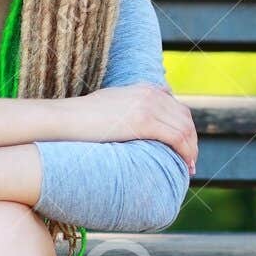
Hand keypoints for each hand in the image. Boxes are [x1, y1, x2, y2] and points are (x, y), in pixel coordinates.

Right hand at [75, 83, 197, 174]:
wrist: (64, 120)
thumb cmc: (80, 120)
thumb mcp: (109, 107)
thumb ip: (127, 109)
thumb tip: (131, 125)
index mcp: (143, 88)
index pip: (176, 106)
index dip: (184, 127)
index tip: (183, 146)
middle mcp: (149, 93)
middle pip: (184, 116)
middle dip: (191, 139)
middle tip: (190, 160)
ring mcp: (147, 106)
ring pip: (184, 128)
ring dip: (191, 148)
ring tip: (189, 167)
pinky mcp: (143, 122)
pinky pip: (176, 137)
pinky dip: (186, 151)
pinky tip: (186, 164)